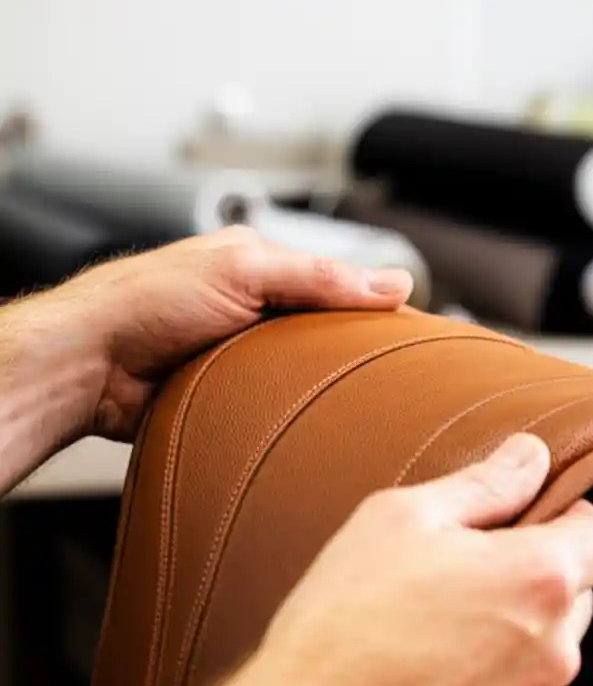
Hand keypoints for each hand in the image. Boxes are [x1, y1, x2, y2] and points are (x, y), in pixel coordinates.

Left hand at [59, 225, 413, 439]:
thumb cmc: (145, 301)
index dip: (372, 306)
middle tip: (392, 375)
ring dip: (319, 385)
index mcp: (260, 265)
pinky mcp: (227, 395)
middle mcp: (253, 308)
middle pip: (324, 331)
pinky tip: (310, 420)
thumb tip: (396, 282)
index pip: (335, 284)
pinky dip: (291, 411)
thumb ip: (321, 277)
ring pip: (303, 371)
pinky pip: (275, 404)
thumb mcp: (245, 270)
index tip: (412, 331)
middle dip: (350, 351)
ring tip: (356, 401)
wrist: (87, 365)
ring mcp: (241, 354)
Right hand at [220, 434, 592, 685]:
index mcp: (539, 578)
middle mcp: (552, 643)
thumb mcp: (404, 519)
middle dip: (540, 565)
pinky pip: (523, 672)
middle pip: (581, 587)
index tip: (523, 514)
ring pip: (553, 634)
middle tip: (470, 559)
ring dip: (519, 614)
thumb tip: (532, 455)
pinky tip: (440, 644)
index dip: (566, 516)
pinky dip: (498, 654)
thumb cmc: (346, 617)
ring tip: (447, 606)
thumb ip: (484, 484)